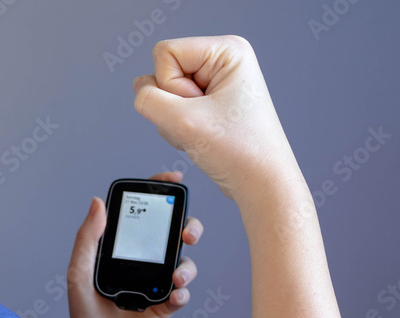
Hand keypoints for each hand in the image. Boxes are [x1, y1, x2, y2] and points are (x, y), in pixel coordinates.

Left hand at [59, 171, 202, 317]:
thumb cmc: (83, 312)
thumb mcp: (78, 272)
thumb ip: (88, 239)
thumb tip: (97, 202)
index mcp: (123, 248)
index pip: (144, 213)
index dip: (160, 192)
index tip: (173, 180)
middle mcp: (143, 262)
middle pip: (174, 234)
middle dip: (189, 228)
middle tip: (187, 233)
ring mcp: (156, 283)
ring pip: (184, 263)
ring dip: (187, 265)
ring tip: (175, 276)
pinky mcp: (165, 307)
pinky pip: (182, 294)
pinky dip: (182, 293)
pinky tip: (174, 296)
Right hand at [132, 35, 298, 204]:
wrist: (260, 183)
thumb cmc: (240, 152)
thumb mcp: (183, 122)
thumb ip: (148, 100)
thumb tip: (139, 89)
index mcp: (227, 51)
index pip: (165, 53)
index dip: (170, 86)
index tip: (199, 107)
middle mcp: (223, 62)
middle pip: (164, 73)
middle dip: (173, 105)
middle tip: (202, 122)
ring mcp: (216, 83)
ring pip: (166, 94)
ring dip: (175, 120)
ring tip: (204, 132)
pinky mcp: (210, 103)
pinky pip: (174, 109)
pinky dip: (180, 128)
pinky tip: (202, 136)